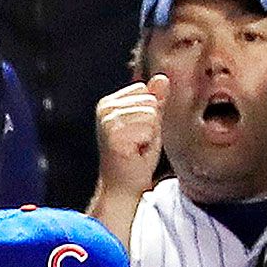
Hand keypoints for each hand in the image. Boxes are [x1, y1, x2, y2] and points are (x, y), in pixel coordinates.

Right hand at [94, 73, 168, 201]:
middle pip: (149, 100)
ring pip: (150, 113)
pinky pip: (149, 127)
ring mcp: (108, 120)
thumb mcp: (149, 124)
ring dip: (149, 135)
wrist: (122, 188)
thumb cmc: (134, 158)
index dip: (149, 115)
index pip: (145, 90)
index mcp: (109, 102)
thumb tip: (162, 78)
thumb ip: (156, 101)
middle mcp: (105, 108)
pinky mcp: (114, 134)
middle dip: (151, 125)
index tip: (136, 134)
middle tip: (136, 144)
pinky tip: (134, 153)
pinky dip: (147, 143)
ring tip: (135, 148)